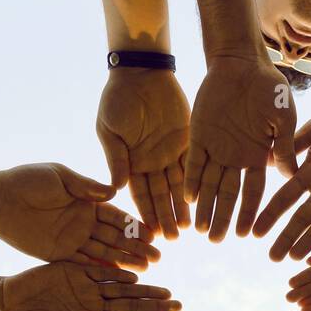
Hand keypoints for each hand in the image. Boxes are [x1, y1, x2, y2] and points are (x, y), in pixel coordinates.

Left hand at [0, 163, 160, 267]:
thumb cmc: (26, 182)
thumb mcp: (59, 176)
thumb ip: (85, 186)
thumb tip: (113, 191)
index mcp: (86, 202)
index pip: (117, 216)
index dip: (135, 225)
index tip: (153, 234)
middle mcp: (83, 223)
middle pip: (116, 237)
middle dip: (136, 247)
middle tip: (157, 257)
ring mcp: (72, 240)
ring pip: (104, 253)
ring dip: (124, 261)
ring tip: (145, 269)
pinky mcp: (59, 254)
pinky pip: (83, 264)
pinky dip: (100, 271)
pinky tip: (119, 277)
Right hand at [0, 262, 181, 310]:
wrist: (4, 307)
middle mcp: (94, 306)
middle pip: (131, 305)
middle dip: (154, 306)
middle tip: (178, 306)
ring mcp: (86, 287)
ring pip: (121, 287)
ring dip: (144, 289)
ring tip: (166, 292)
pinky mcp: (74, 270)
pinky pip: (100, 270)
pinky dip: (116, 272)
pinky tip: (135, 275)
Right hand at [96, 69, 191, 239]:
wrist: (140, 72)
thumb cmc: (117, 98)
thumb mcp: (109, 128)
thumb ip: (115, 158)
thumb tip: (116, 189)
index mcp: (130, 163)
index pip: (139, 194)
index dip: (145, 214)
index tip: (150, 233)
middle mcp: (151, 163)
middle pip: (160, 195)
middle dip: (166, 217)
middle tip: (174, 239)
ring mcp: (169, 153)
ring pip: (178, 185)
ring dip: (182, 206)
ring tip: (189, 227)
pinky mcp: (187, 140)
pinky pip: (193, 165)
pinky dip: (196, 183)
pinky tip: (201, 200)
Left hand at [184, 56, 297, 241]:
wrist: (241, 63)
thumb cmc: (268, 88)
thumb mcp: (282, 118)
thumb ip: (284, 147)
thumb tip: (291, 177)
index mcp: (257, 156)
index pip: (253, 192)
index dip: (250, 213)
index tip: (248, 234)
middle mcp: (236, 158)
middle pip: (228, 195)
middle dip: (223, 218)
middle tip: (217, 241)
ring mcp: (216, 148)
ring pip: (210, 185)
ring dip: (206, 207)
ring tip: (200, 230)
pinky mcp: (198, 136)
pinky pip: (195, 163)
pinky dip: (192, 181)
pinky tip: (190, 199)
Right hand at [252, 107, 310, 260]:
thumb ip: (300, 141)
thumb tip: (272, 155)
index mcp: (310, 173)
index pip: (285, 198)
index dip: (271, 215)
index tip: (256, 232)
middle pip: (301, 218)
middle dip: (287, 238)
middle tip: (273, 258)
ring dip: (309, 242)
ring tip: (295, 259)